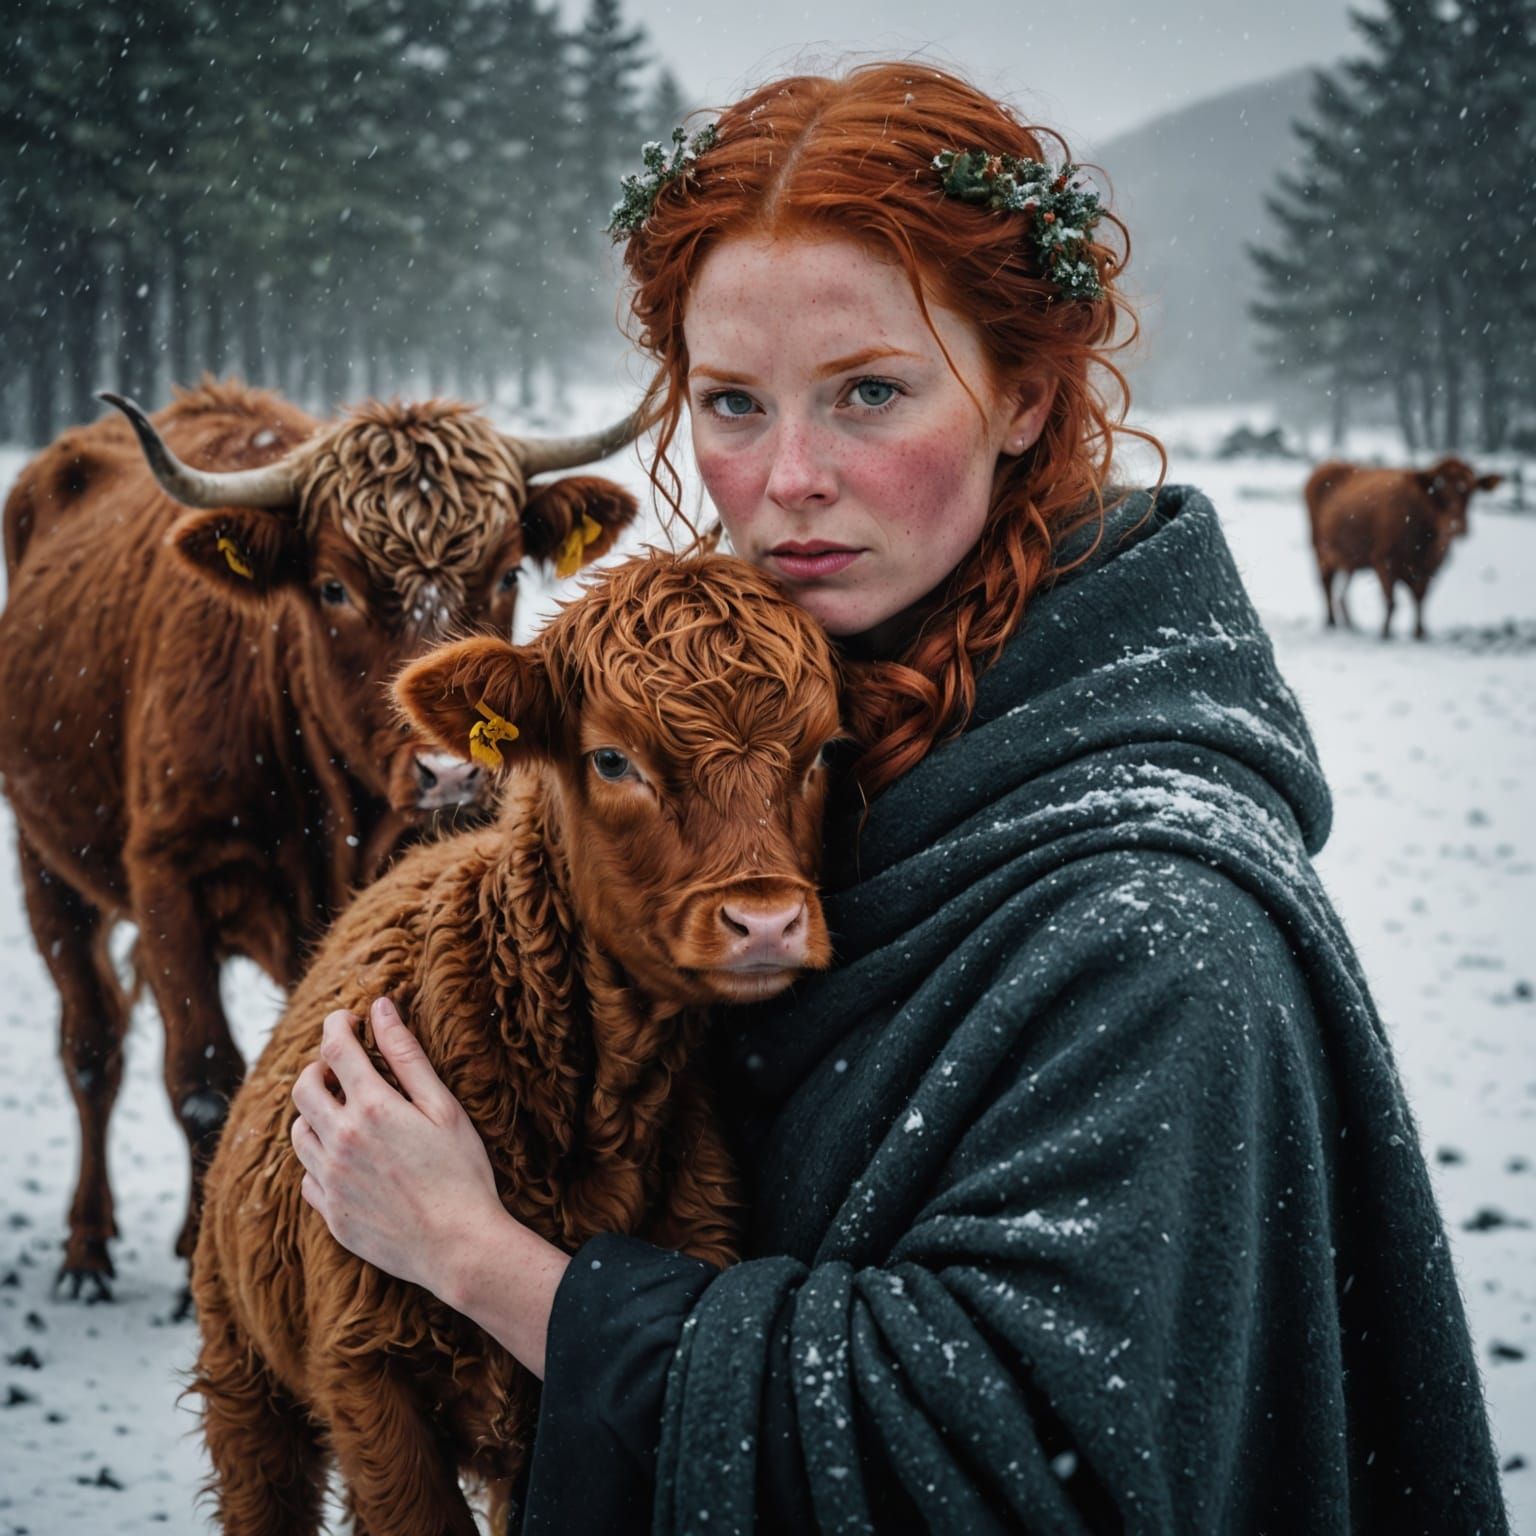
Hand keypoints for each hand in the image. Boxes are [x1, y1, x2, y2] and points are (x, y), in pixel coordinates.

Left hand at [290, 996, 504, 1297]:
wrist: (458, 1245)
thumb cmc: (462, 1171)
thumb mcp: (443, 1106)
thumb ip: (407, 1055)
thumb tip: (381, 1007)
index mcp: (371, 1108)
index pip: (336, 1049)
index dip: (338, 1025)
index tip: (348, 1018)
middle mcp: (340, 1141)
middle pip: (303, 1088)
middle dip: (319, 1067)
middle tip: (342, 1068)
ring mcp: (331, 1180)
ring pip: (299, 1133)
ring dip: (315, 1114)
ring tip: (345, 1113)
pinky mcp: (331, 1213)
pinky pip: (308, 1177)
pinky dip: (321, 1159)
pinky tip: (348, 1160)